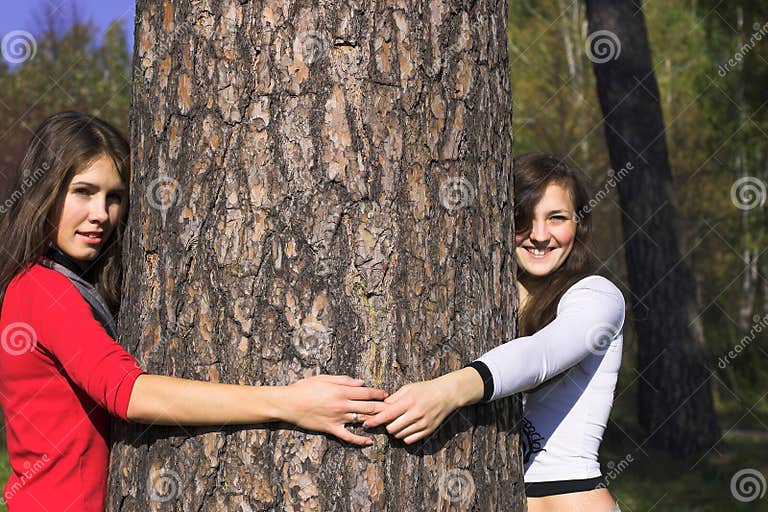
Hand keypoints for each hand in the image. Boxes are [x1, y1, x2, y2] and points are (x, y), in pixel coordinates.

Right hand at [282, 374, 387, 445]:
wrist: (288, 403)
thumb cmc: (305, 388)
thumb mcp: (324, 378)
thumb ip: (344, 380)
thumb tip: (361, 383)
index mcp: (341, 390)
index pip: (365, 392)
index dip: (378, 394)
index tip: (387, 395)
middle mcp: (342, 404)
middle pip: (368, 407)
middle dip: (383, 408)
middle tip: (394, 409)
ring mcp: (337, 417)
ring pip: (361, 420)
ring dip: (375, 422)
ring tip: (387, 424)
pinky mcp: (331, 428)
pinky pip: (348, 436)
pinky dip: (359, 440)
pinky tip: (369, 441)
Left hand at [363, 368, 484, 444]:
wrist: (446, 394)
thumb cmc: (425, 389)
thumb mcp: (408, 388)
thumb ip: (393, 398)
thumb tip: (380, 407)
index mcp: (409, 401)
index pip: (387, 414)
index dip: (374, 420)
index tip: (365, 423)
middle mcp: (416, 414)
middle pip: (391, 428)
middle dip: (385, 426)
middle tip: (386, 421)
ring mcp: (423, 424)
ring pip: (400, 435)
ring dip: (395, 431)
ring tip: (397, 423)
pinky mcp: (428, 431)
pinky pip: (409, 440)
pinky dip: (404, 436)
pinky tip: (405, 428)